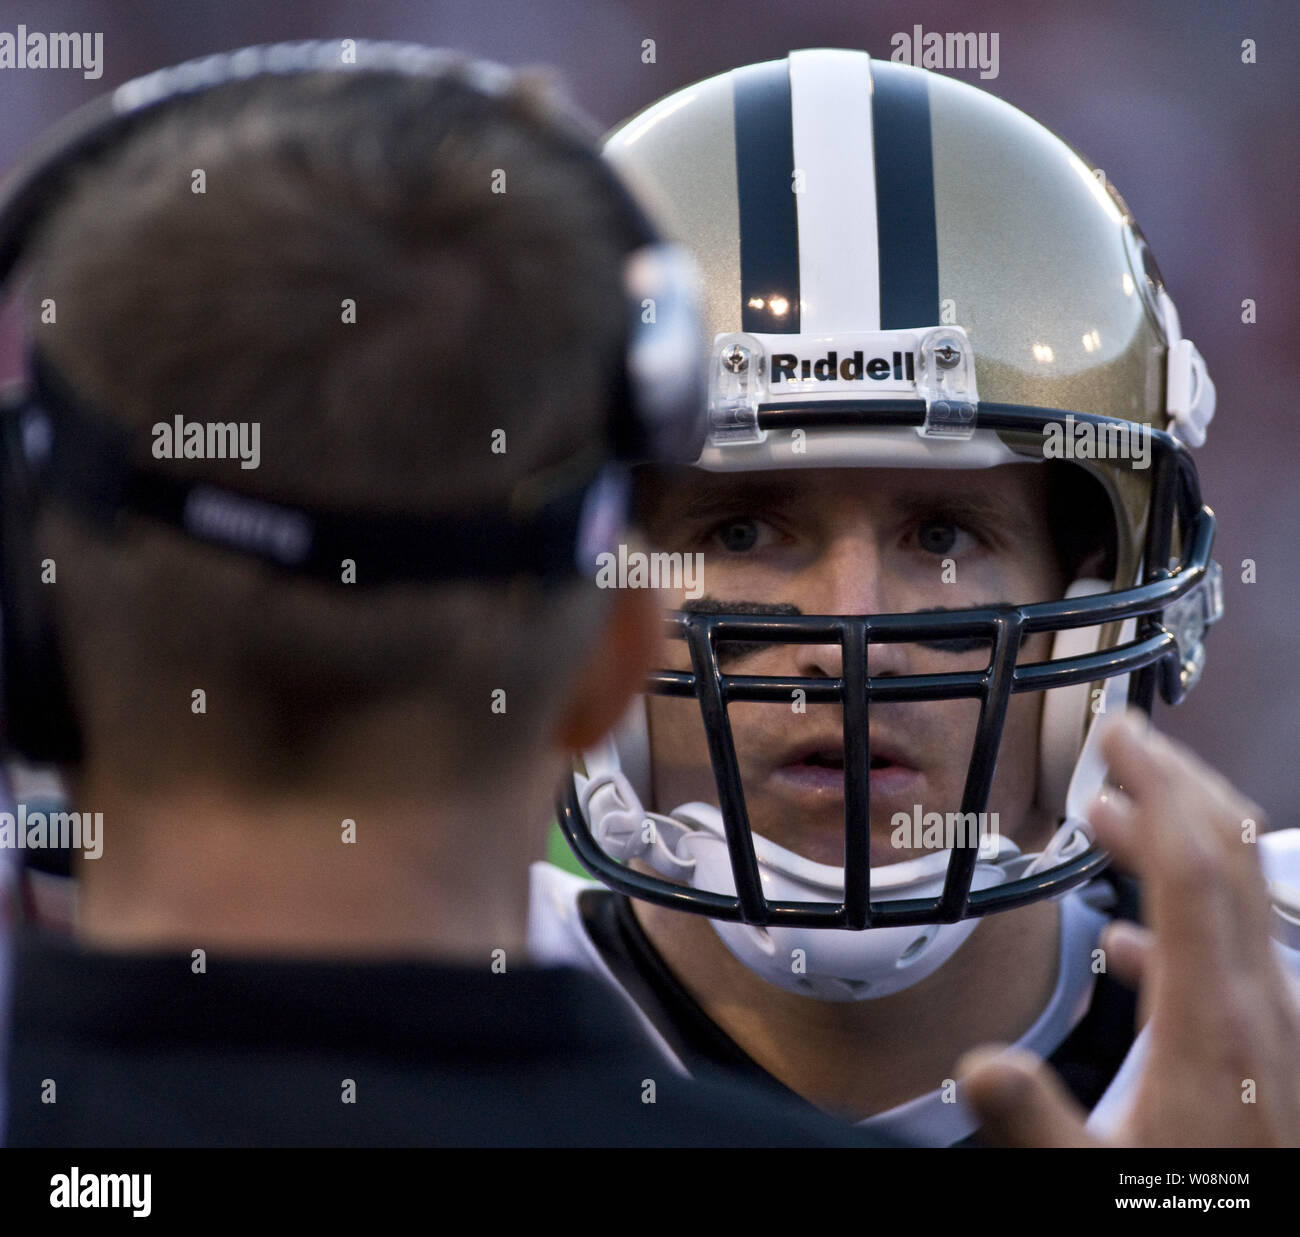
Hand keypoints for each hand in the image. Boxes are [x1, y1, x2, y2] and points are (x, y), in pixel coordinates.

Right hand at [957, 709, 1299, 1146]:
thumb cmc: (1195, 1212)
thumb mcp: (1098, 1179)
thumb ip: (1036, 1120)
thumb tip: (979, 1063)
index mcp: (1215, 1023)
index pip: (1191, 871)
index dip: (1155, 790)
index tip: (1119, 738)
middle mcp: (1257, 1008)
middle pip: (1227, 860)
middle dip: (1178, 784)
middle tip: (1128, 740)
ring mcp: (1272, 1025)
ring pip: (1237, 897)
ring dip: (1180, 839)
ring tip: (1119, 812)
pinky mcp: (1266, 1050)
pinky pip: (1228, 956)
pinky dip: (1181, 923)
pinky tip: (1130, 940)